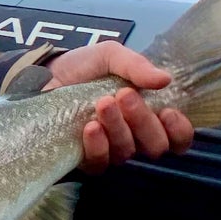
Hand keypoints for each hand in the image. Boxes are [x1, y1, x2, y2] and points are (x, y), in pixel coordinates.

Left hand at [44, 42, 194, 174]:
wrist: (41, 75)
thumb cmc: (83, 68)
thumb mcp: (110, 56)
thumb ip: (137, 66)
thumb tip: (165, 79)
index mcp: (148, 113)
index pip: (177, 137)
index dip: (179, 131)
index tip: (168, 111)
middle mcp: (133, 136)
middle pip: (155, 146)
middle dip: (144, 121)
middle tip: (124, 95)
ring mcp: (109, 150)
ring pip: (127, 152)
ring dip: (118, 127)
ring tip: (102, 103)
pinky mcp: (84, 159)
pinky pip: (100, 163)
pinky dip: (99, 146)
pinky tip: (91, 128)